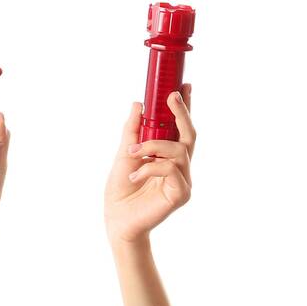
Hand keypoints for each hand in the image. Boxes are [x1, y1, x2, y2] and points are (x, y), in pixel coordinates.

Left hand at [105, 86, 194, 244]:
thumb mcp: (124, 154)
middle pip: (190, 135)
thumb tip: (139, 104)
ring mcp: (183, 181)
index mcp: (169, 156)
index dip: (185, 108)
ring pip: (179, 150)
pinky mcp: (181, 194)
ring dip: (153, 146)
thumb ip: (133, 131)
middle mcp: (180, 166)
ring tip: (132, 153)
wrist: (116, 220)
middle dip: (182, 114)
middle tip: (171, 97)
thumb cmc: (121, 191)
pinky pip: (171, 169)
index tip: (183, 85)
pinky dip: (150, 167)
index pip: (181, 128)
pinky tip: (135, 175)